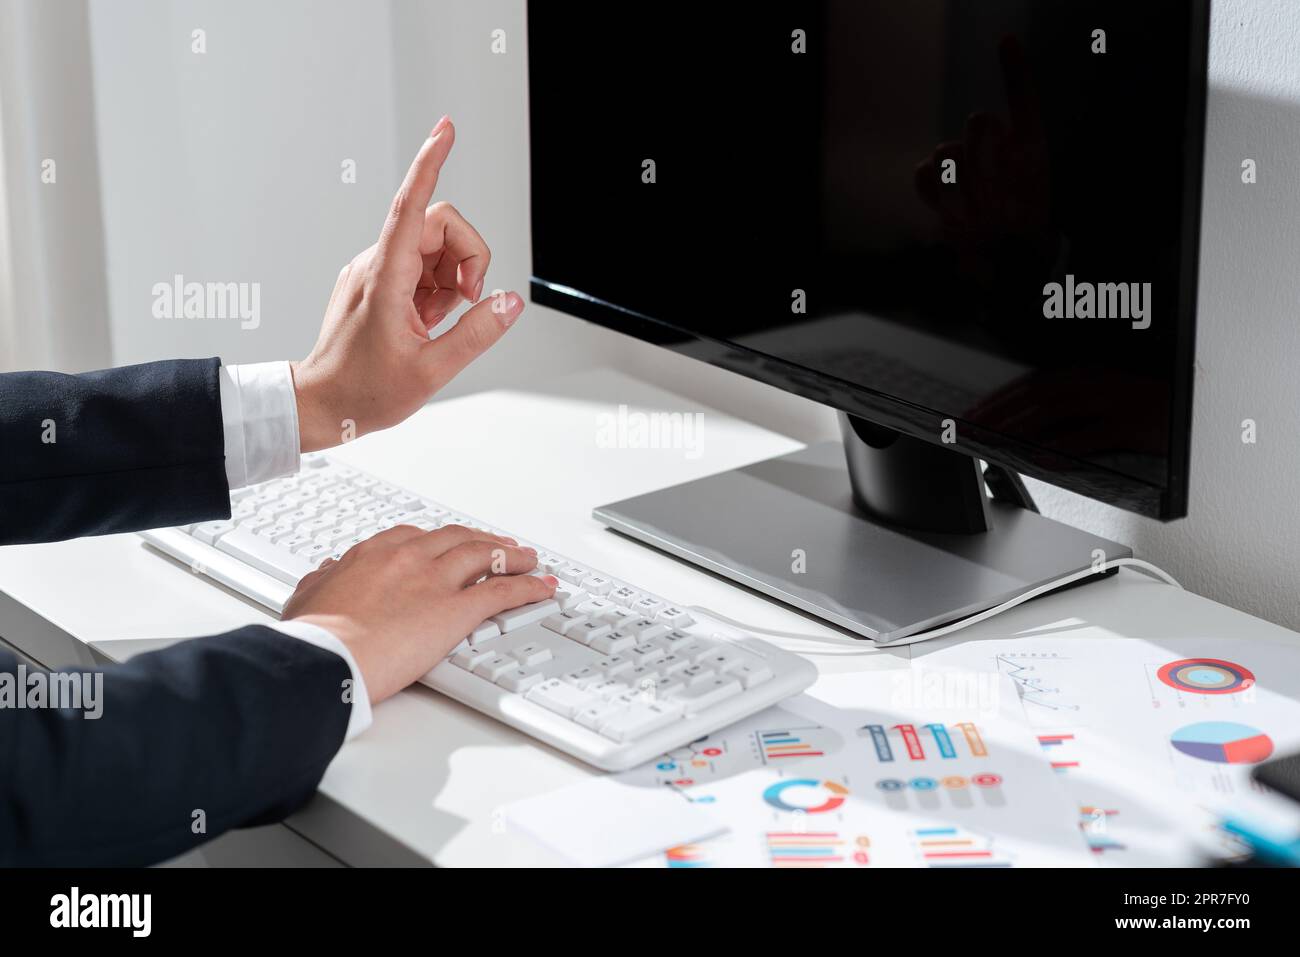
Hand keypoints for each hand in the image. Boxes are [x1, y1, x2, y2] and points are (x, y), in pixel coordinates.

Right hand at [282, 524, 558, 703]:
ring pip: (486, 555)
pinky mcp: (457, 610)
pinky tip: (542, 587)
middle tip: (499, 547)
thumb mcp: (308, 596)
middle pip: (458, 539)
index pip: (418, 537)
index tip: (451, 545)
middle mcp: (410, 558)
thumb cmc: (313, 636)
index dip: (441, 541)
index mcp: (375, 553)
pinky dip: (528, 586)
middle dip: (483, 541)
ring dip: (513, 556)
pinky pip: (503, 592)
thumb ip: (324, 579)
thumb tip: (329, 571)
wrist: (324, 658)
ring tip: (529, 560)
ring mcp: (436, 580)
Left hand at [291, 116, 525, 452]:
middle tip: (468, 302)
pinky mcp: (377, 282)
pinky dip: (437, 290)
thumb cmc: (363, 391)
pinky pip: (421, 268)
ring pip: (434, 248)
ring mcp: (375, 271)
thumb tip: (507, 302)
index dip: (429, 163)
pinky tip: (425, 321)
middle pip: (439, 226)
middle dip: (468, 257)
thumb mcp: (432, 371)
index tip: (445, 131)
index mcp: (385, 279)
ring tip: (438, 321)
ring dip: (452, 279)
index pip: (411, 206)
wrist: (321, 405)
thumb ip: (476, 333)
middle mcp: (376, 264)